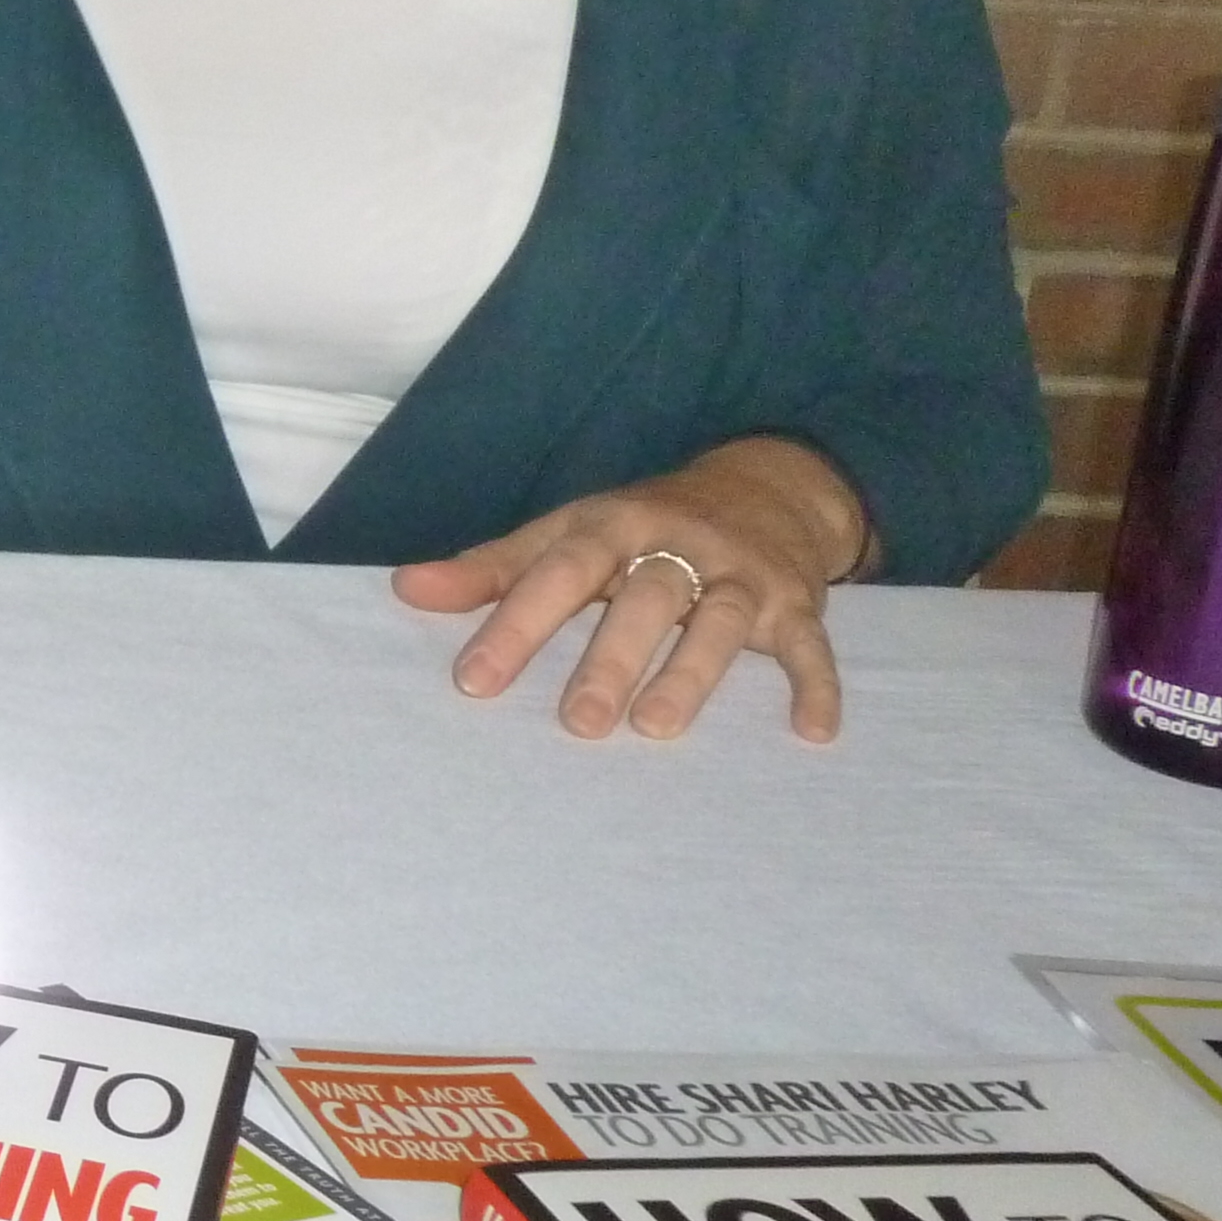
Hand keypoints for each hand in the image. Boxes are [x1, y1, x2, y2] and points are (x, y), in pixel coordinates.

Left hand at [391, 438, 869, 742]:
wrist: (763, 488)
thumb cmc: (639, 528)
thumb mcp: (566, 533)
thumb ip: (491, 569)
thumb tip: (405, 589)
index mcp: (613, 525)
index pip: (558, 572)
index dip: (515, 623)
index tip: (474, 681)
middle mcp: (680, 545)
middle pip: (644, 598)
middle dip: (610, 658)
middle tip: (577, 724)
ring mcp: (744, 574)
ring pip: (721, 621)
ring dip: (693, 674)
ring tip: (658, 728)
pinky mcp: (798, 604)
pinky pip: (810, 646)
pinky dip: (816, 686)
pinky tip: (811, 732)